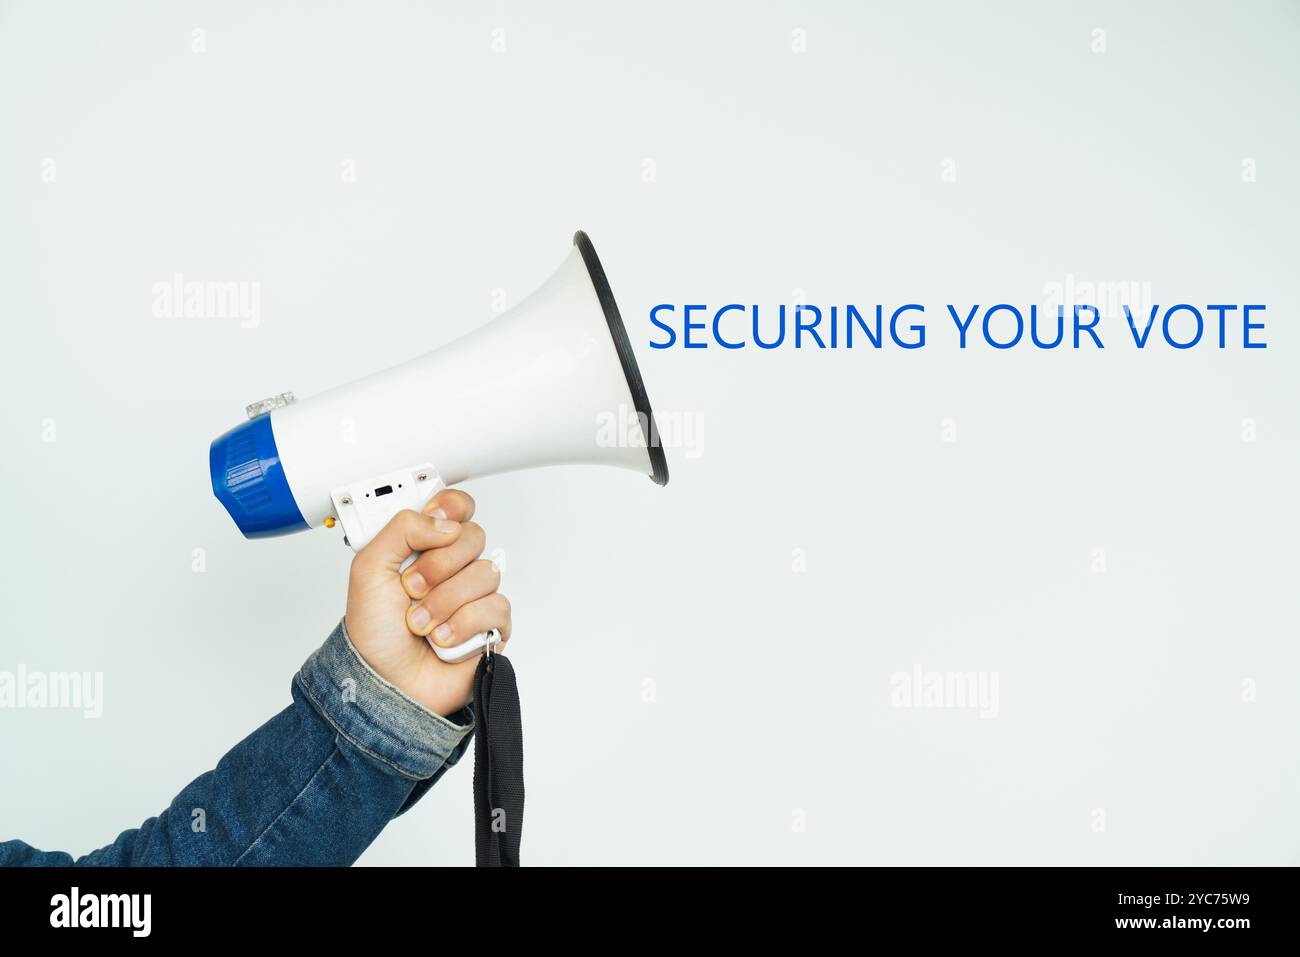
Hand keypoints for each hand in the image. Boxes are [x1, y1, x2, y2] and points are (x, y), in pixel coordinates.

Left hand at [343, 490, 510, 716]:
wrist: (385, 683)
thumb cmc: (374, 633)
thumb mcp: (368, 569)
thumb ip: (401, 528)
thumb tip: (443, 523)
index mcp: (425, 547)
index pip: (457, 507)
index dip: (451, 507)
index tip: (434, 517)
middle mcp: (454, 567)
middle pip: (473, 536)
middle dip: (438, 566)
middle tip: (412, 589)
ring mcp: (475, 596)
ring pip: (485, 573)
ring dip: (445, 602)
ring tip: (421, 624)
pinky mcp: (492, 625)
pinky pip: (496, 607)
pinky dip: (463, 624)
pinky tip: (443, 639)